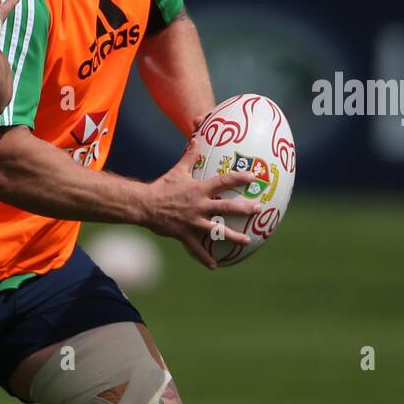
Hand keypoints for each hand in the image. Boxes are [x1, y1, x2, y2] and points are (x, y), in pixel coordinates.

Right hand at [139, 142, 260, 269]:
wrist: (144, 205)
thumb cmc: (162, 186)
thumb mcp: (177, 170)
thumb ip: (190, 156)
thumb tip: (197, 138)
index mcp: (199, 189)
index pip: (223, 181)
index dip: (239, 178)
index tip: (253, 177)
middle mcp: (199, 206)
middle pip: (226, 208)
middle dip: (244, 209)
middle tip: (259, 209)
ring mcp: (193, 221)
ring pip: (216, 230)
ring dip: (233, 237)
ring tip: (247, 241)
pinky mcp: (184, 234)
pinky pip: (197, 248)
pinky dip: (205, 258)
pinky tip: (215, 265)